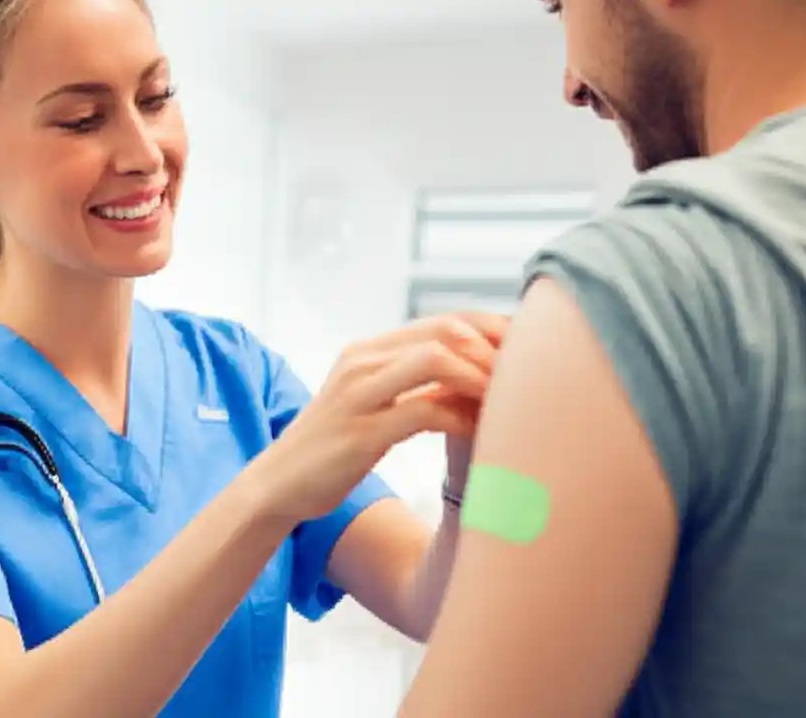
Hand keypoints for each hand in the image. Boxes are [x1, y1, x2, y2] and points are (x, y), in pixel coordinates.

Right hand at [250, 313, 508, 523]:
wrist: (277, 485)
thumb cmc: (332, 449)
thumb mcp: (372, 406)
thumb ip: (414, 388)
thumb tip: (476, 382)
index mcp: (368, 350)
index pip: (445, 320)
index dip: (493, 331)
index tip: (528, 355)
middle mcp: (363, 361)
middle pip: (447, 329)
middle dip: (495, 349)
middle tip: (529, 379)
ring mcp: (359, 393)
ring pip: (437, 359)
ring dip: (481, 377)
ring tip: (507, 403)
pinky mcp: (362, 431)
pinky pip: (426, 410)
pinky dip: (461, 417)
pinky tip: (478, 434)